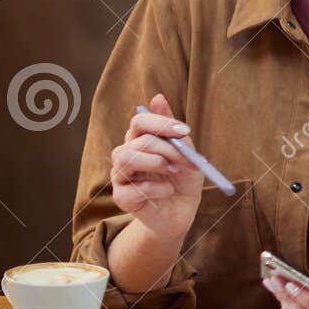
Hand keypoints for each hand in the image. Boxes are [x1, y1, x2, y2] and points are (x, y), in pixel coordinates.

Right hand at [109, 93, 204, 241]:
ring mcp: (121, 176)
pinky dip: (156, 188)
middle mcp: (126, 155)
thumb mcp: (187, 153)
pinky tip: (167, 191)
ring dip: (155, 163)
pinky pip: (132, 188)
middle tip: (186, 161)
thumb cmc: (183, 179)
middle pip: (137, 140)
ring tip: (172, 172)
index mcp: (141, 140)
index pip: (139, 121)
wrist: (182, 212)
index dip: (161, 122)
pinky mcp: (121, 197)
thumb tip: (157, 97)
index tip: (185, 131)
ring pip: (124, 158)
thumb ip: (173, 130)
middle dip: (167, 149)